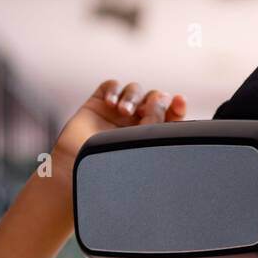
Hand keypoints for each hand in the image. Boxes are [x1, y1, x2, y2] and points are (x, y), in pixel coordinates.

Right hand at [50, 80, 186, 186]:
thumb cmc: (111, 167)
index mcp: (151, 138)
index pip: (170, 117)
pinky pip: (111, 86)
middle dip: (153, 100)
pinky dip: (114, 90)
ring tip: (124, 111)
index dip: (177, 107)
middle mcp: (136, 125)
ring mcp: (116, 114)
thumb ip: (156, 120)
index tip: (179, 102)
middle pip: (154, 98)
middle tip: (146, 110)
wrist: (77, 171)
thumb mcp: (143, 144)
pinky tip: (111, 104)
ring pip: (135, 90)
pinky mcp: (98, 105)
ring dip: (133, 97)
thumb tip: (162, 97)